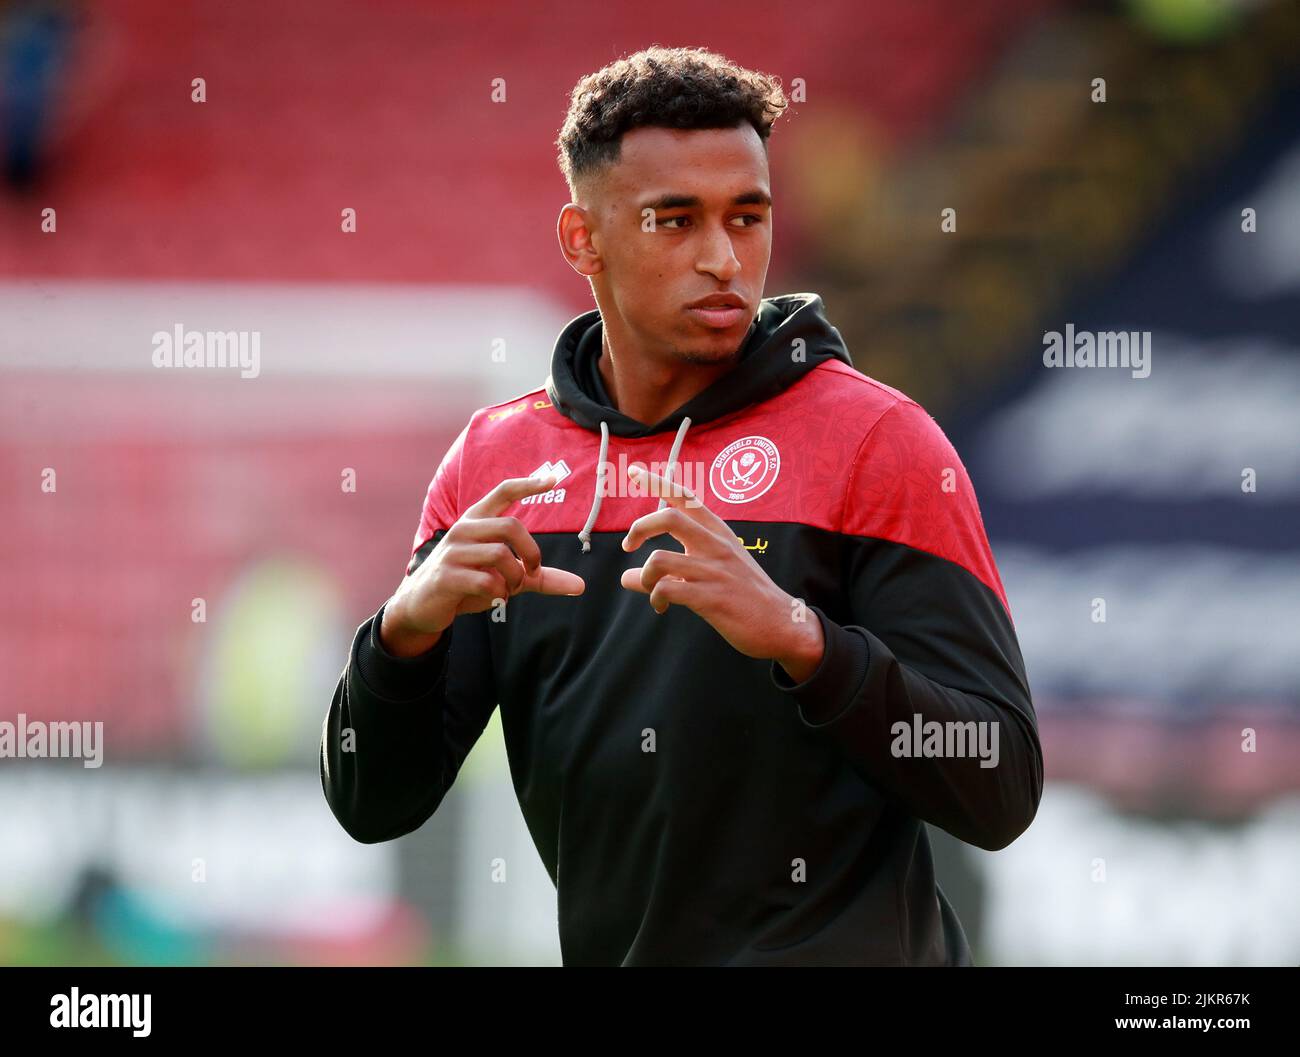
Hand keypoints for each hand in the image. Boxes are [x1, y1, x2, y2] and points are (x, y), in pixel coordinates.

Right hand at [382, 473, 585, 655]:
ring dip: (514, 578)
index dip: (528, 484)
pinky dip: (499, 594)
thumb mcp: (504, 576)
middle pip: (511, 526)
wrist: (422, 605)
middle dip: (531, 552)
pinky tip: (493, 599)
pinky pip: (486, 582)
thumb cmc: (468, 582)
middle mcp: (464, 529)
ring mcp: (452, 552)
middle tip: (532, 572)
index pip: (503, 492)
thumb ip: (538, 577)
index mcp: (477, 520)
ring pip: (500, 556)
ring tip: (507, 590)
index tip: (553, 479)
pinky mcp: (446, 576)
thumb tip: (580, 586)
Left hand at [618, 464, 823, 681]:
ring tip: (653, 590)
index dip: (658, 483)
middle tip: (628, 545)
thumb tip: (626, 577)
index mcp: (719, 534)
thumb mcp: (713, 573)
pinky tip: (661, 607)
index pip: (686, 499)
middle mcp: (717, 546)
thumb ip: (672, 571)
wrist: (783, 624)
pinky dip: (656, 598)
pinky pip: (667, 590)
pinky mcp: (712, 597)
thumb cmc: (746, 596)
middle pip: (669, 518)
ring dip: (645, 577)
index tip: (635, 471)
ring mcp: (715, 571)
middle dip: (639, 528)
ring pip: (660, 560)